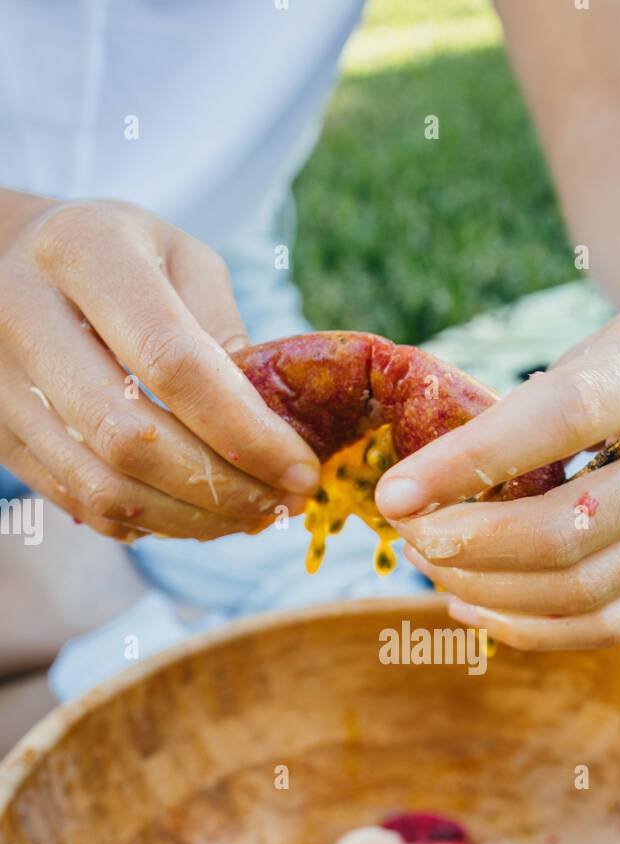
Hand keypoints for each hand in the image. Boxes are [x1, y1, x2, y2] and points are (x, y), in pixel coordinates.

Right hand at [0, 195, 318, 539]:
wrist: (11, 259)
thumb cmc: (121, 259)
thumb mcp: (180, 258)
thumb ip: (224, 332)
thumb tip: (270, 431)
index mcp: (85, 252)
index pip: (173, 363)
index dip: (246, 431)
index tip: (300, 468)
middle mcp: (24, 314)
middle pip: (134, 438)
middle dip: (222, 488)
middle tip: (281, 504)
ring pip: (104, 487)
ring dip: (191, 520)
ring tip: (248, 516)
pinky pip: (80, 503)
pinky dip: (149, 525)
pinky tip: (196, 514)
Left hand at [376, 279, 619, 649]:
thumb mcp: (605, 341)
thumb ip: (531, 407)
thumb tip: (418, 489)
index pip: (566, 417)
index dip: (471, 461)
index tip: (393, 491)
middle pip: (574, 528)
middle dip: (470, 544)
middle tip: (407, 532)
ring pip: (586, 589)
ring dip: (489, 590)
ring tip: (429, 565)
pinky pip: (609, 622)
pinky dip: (530, 628)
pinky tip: (470, 607)